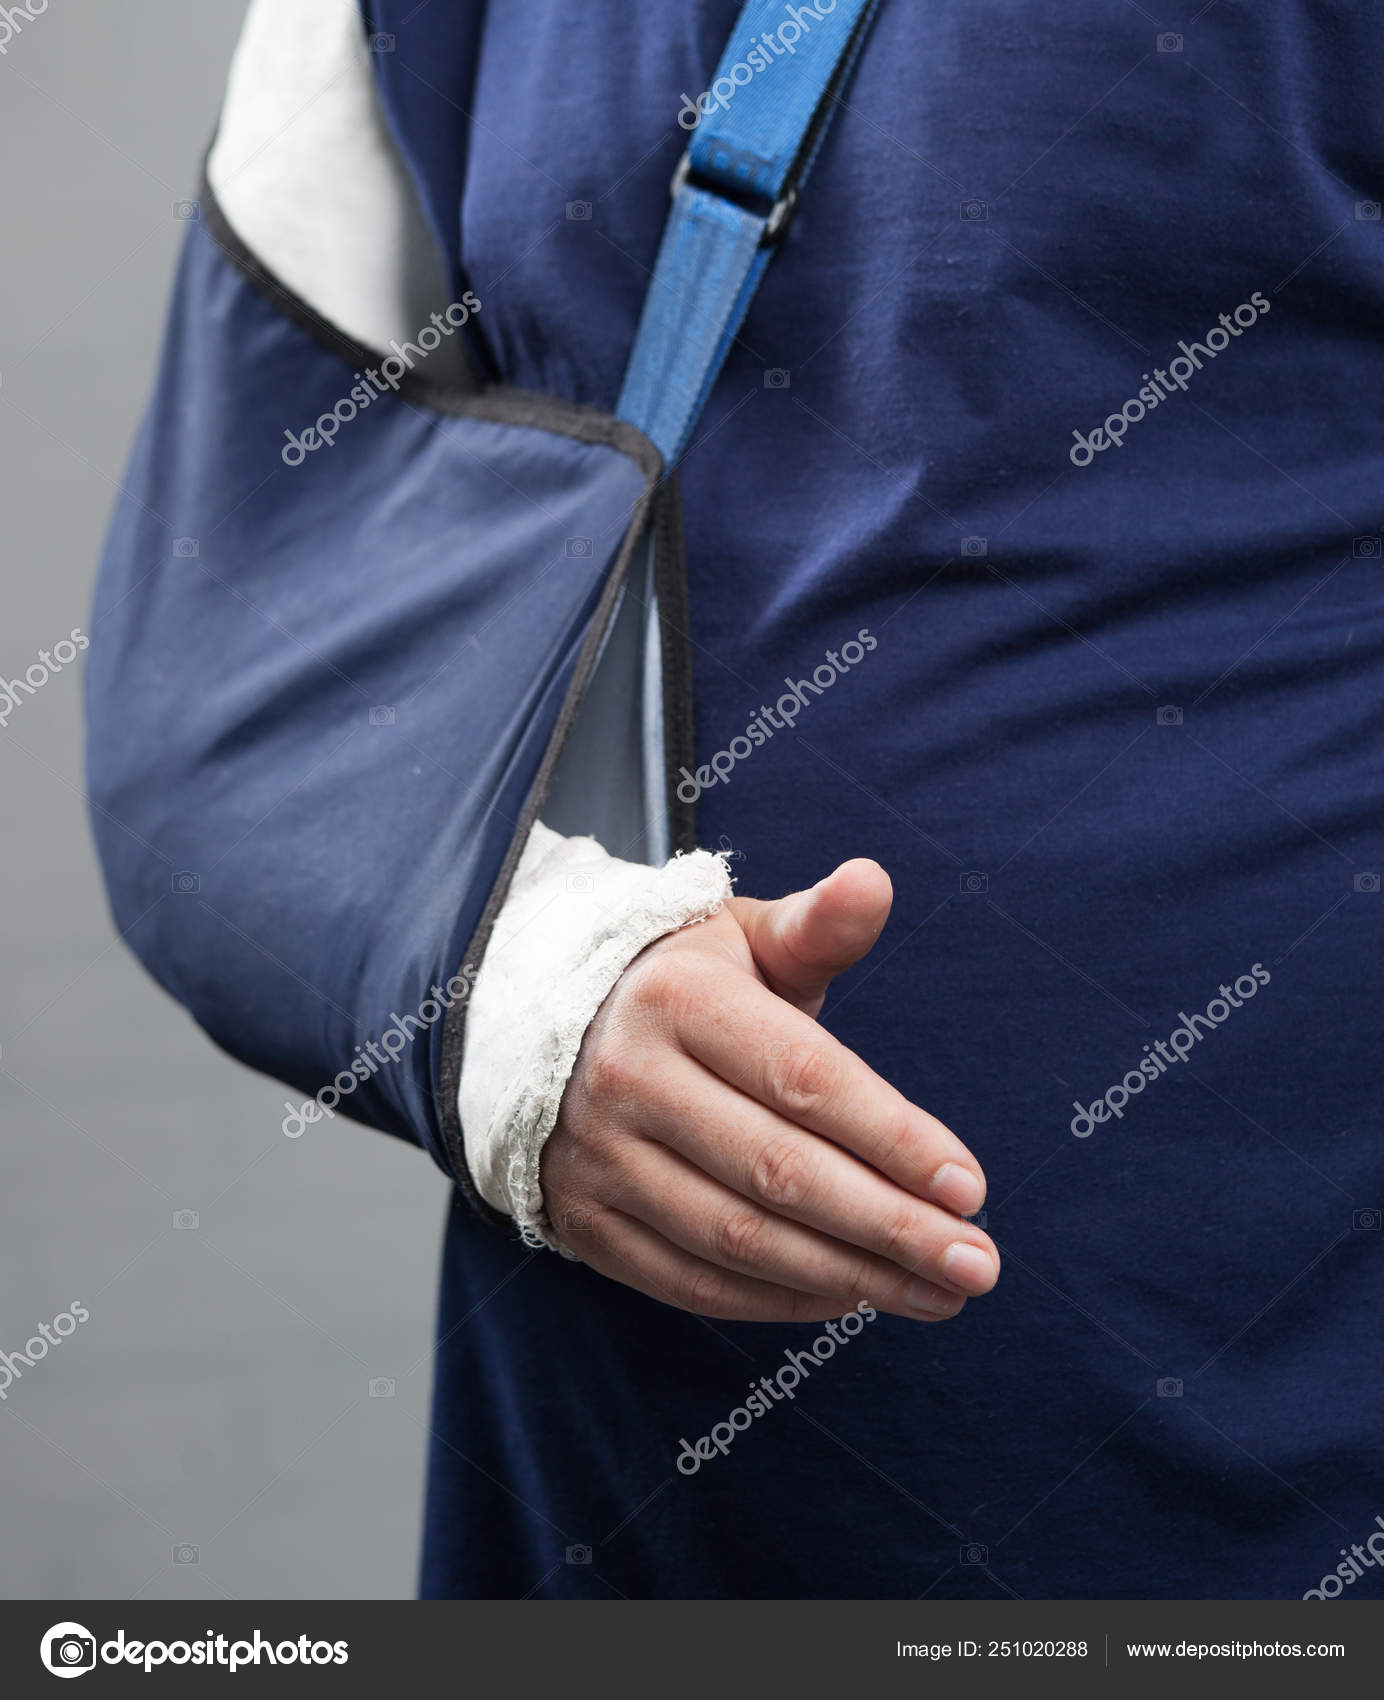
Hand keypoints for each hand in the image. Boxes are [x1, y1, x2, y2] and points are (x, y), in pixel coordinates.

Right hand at [541, 859, 998, 1321]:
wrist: (542, 1025)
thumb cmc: (682, 981)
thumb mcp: (744, 937)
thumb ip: (817, 926)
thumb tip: (874, 881)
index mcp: (677, 998)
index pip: (802, 1079)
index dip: (892, 1137)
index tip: (971, 1186)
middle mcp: (627, 1079)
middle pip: (777, 1171)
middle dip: (891, 1226)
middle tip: (977, 1264)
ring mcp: (598, 1157)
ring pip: (738, 1238)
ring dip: (850, 1276)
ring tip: (938, 1293)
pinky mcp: (584, 1220)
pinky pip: (691, 1281)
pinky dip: (779, 1301)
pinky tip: (852, 1297)